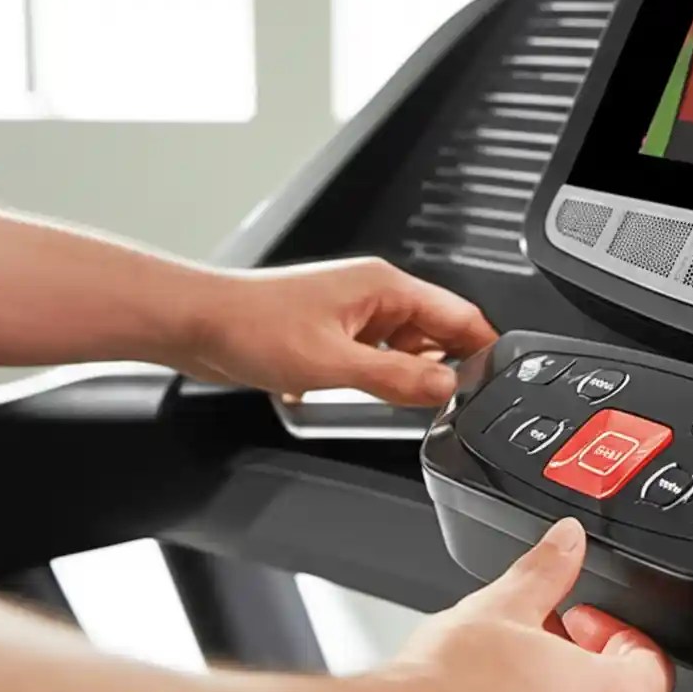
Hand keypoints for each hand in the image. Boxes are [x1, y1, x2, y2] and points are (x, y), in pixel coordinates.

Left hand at [179, 257, 497, 404]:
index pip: (459, 315)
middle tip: (435, 404)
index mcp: (385, 286)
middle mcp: (374, 295)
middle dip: (439, 369)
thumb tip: (445, 388)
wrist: (198, 323)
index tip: (494, 382)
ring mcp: (354, 313)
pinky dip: (376, 377)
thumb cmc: (252, 325)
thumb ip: (398, 379)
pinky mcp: (334, 332)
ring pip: (404, 349)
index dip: (482, 350)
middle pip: (435, 334)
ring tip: (381, 398)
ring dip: (403, 376)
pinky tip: (357, 394)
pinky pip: (375, 357)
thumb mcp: (336, 363)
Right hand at [372, 518, 674, 691]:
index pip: (649, 664)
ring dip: (562, 681)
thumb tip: (567, 539)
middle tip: (551, 631)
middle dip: (585, 654)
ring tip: (521, 659)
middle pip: (619, 690)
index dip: (618, 631)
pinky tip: (501, 689)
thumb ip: (545, 570)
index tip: (584, 615)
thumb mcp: (502, 607)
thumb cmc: (451, 685)